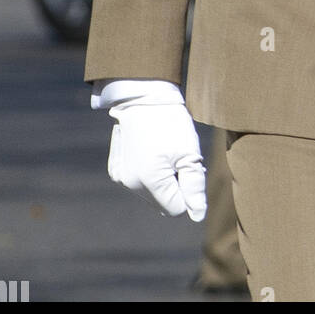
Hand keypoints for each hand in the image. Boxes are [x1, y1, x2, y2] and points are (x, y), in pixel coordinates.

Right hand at [106, 97, 206, 220]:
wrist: (144, 97)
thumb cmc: (171, 123)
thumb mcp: (190, 153)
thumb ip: (194, 187)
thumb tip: (197, 215)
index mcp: (151, 181)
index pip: (177, 208)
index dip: (188, 190)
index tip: (188, 166)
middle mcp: (132, 184)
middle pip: (163, 203)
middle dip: (175, 186)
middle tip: (178, 158)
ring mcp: (122, 178)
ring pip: (151, 194)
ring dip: (162, 181)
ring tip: (164, 152)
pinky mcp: (117, 170)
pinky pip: (138, 183)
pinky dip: (148, 174)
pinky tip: (150, 151)